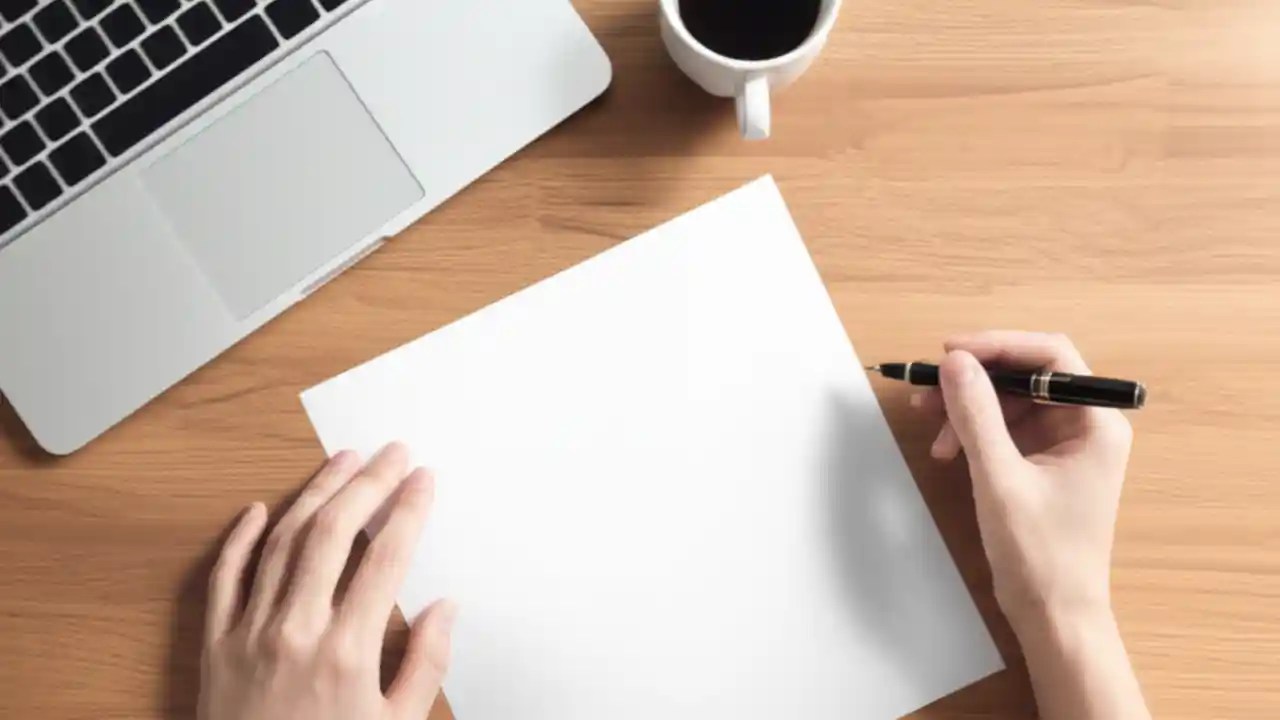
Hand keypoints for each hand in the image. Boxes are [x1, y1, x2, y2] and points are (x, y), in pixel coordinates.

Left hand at [199, 443, 456, 719]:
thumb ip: (425, 665)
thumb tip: (444, 608)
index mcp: (347, 652)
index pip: (385, 557)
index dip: (408, 510)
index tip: (423, 478)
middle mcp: (295, 631)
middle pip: (332, 533)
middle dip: (367, 483)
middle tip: (391, 452)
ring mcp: (249, 634)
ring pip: (281, 542)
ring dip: (314, 494)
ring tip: (342, 462)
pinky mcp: (216, 646)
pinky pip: (224, 578)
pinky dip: (240, 538)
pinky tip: (259, 509)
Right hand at [915, 331, 1132, 628]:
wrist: (1053, 614)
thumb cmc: (1040, 554)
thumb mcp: (1000, 478)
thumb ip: (976, 416)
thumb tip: (954, 362)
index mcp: (1096, 423)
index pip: (1050, 355)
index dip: (998, 345)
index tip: (950, 351)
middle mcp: (1087, 425)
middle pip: (1027, 375)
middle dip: (975, 380)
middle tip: (927, 391)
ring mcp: (1066, 445)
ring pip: (1010, 401)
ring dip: (967, 408)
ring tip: (930, 429)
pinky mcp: (1044, 463)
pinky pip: (1006, 428)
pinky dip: (974, 432)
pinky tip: (948, 450)